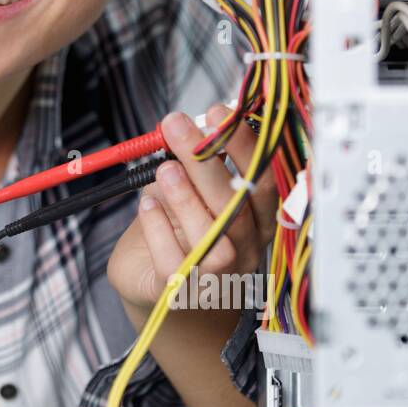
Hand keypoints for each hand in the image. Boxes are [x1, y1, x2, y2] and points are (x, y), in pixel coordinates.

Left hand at [107, 105, 277, 322]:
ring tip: (163, 168)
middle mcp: (245, 248)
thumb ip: (192, 166)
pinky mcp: (182, 292)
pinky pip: (175, 262)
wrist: (157, 291)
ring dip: (187, 198)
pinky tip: (146, 206)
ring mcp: (218, 276)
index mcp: (255, 219)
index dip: (243, 146)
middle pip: (237, 205)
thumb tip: (186, 124)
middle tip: (176, 126)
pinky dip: (158, 230)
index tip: (218, 113)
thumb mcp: (190, 194)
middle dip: (207, 161)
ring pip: (214, 239)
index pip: (262, 181)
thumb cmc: (178, 236)